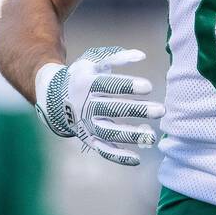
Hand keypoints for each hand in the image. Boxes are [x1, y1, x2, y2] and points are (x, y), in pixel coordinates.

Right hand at [35, 47, 164, 165]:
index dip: (128, 86)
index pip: (108, 85)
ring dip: (131, 135)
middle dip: (138, 110)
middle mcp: (84, 105)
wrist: (54, 98)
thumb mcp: (94, 60)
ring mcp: (86, 125)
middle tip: (161, 110)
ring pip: (109, 132)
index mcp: (85, 83)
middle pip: (112, 109)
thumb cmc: (82, 75)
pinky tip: (137, 158)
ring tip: (152, 136)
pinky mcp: (88, 139)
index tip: (149, 87)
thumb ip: (117, 56)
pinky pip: (103, 150)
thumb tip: (142, 56)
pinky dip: (118, 156)